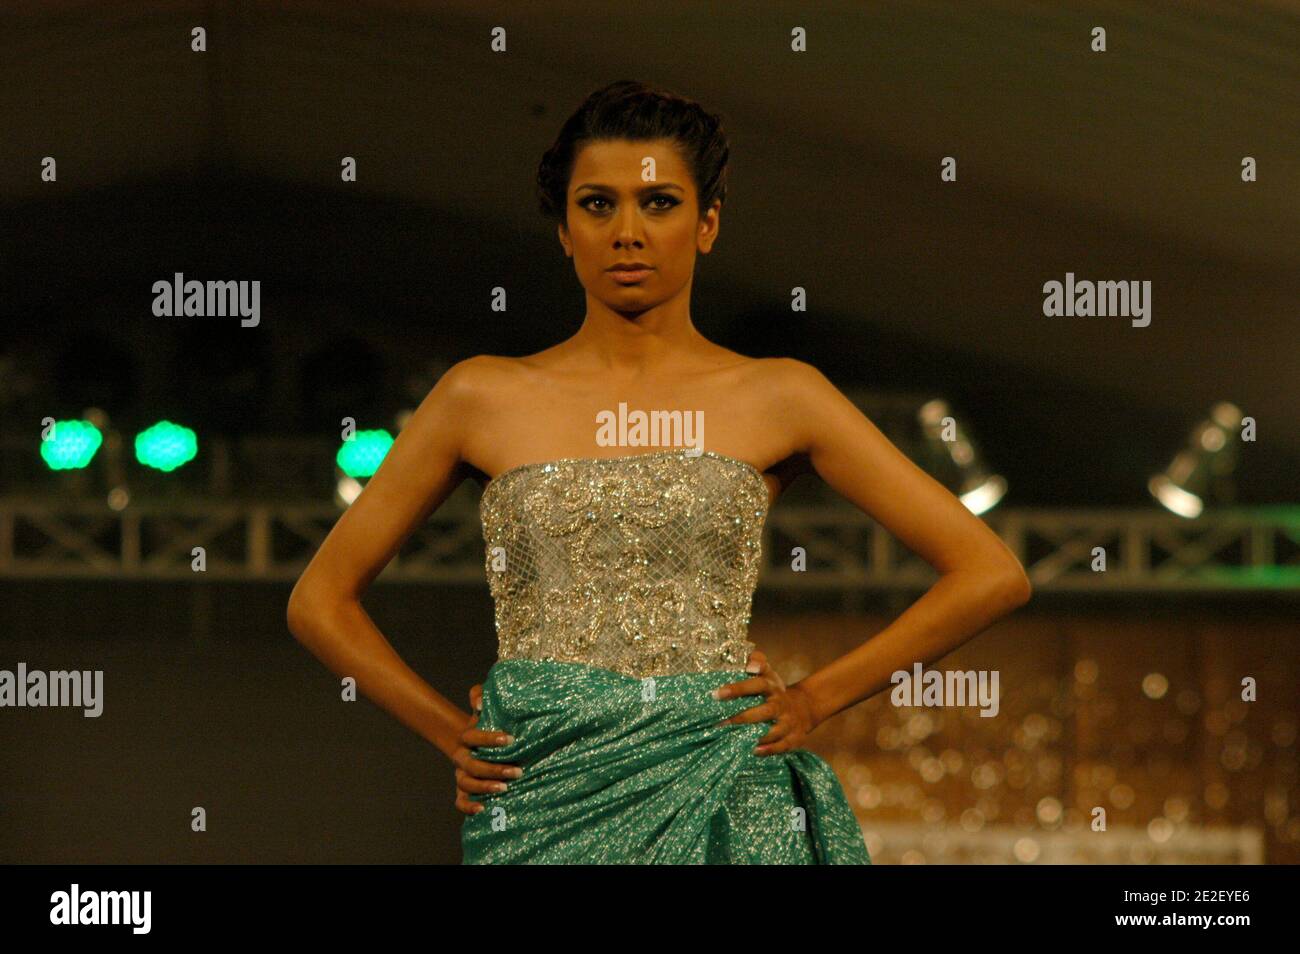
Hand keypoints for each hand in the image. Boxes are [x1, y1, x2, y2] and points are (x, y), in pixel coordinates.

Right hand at [452, 682, 521, 814]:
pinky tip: (482, 808)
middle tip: (517, 771)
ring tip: (505, 788)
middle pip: (472, 765)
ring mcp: (462, 774)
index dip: (489, 739)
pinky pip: (460, 801)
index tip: (510, 739)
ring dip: (484, 787)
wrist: (479, 742)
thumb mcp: (486, 706)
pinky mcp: (464, 790)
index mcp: (467, 737)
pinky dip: (468, 807)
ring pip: (466, 784)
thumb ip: (480, 694)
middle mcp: (462, 757)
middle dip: (494, 769)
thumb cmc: (488, 722)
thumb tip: (479, 703)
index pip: (472, 737)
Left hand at [714, 649, 821, 754]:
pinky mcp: (794, 738)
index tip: (717, 694)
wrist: (804, 707)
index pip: (757, 685)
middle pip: (765, 711)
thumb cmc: (774, 691)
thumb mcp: (767, 674)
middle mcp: (781, 704)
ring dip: (756, 736)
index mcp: (772, 686)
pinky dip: (770, 749)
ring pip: (774, 730)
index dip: (739, 688)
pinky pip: (783, 746)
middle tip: (720, 723)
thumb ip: (757, 662)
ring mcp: (788, 722)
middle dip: (743, 717)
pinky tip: (754, 751)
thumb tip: (748, 662)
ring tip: (734, 740)